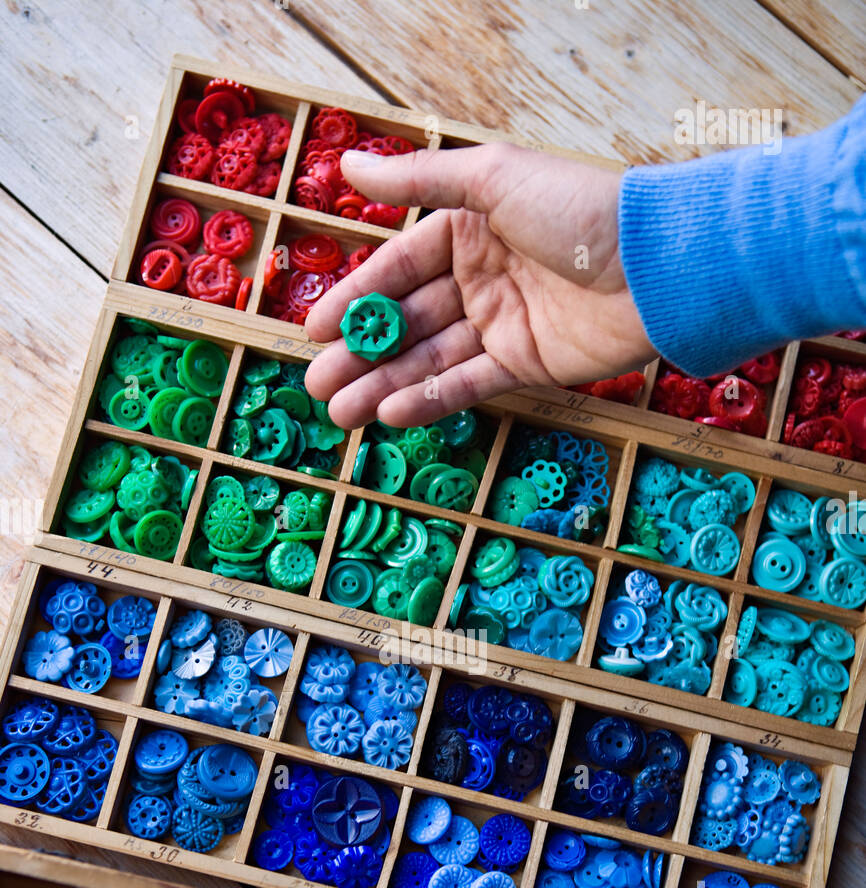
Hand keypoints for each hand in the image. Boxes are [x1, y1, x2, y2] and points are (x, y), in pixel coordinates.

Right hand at [303, 142, 652, 428]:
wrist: (657, 267)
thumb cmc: (579, 210)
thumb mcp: (493, 180)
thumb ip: (419, 181)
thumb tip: (349, 167)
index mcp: (468, 230)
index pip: (396, 270)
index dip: (354, 300)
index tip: (312, 330)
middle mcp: (480, 278)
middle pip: (406, 321)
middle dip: (360, 353)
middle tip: (315, 384)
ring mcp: (502, 324)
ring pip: (429, 359)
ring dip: (382, 384)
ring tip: (338, 412)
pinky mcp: (527, 364)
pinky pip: (468, 384)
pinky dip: (429, 399)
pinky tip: (389, 413)